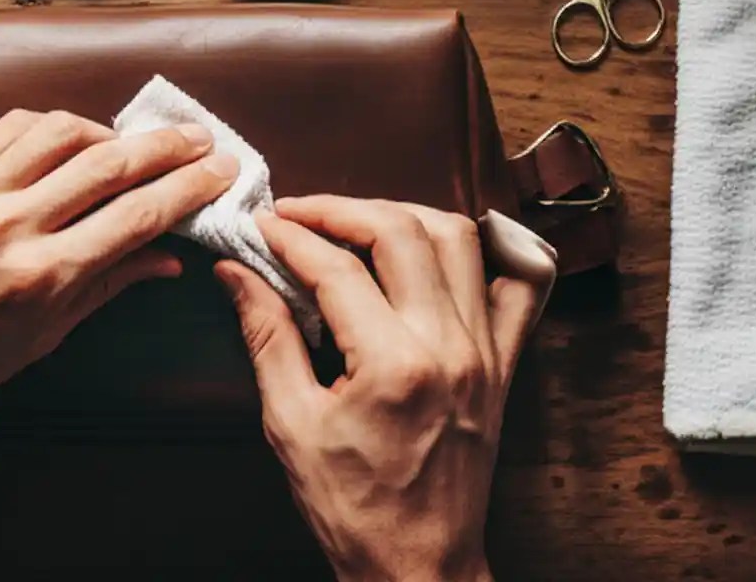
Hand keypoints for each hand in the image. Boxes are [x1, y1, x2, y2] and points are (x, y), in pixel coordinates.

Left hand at [0, 109, 238, 438]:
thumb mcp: (46, 337)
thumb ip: (109, 285)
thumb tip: (169, 257)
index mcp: (42, 277)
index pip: (137, 215)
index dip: (188, 187)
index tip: (221, 169)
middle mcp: (8, 228)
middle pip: (108, 164)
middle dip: (166, 147)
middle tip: (200, 139)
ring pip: (59, 132)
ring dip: (109, 130)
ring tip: (133, 142)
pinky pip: (7, 130)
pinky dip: (50, 126)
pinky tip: (71, 137)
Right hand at [215, 197, 556, 581]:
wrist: (418, 565)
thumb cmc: (352, 509)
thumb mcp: (290, 424)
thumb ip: (266, 336)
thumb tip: (237, 272)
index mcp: (394, 366)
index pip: (336, 268)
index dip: (290, 236)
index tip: (261, 226)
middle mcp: (449, 347)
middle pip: (400, 232)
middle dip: (341, 210)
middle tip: (298, 215)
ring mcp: (485, 352)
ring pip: (458, 239)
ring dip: (403, 214)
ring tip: (358, 222)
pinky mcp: (502, 365)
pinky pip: (518, 286)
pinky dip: (490, 252)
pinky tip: (445, 250)